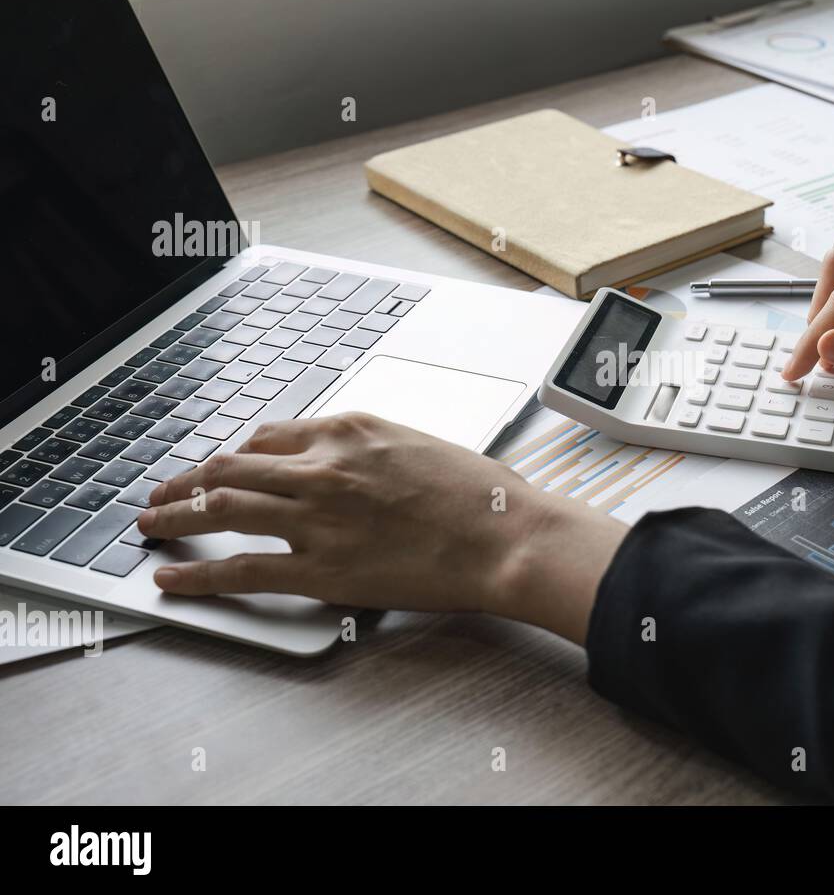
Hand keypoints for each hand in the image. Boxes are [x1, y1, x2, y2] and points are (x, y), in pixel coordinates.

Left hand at [137, 413, 627, 643]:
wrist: (507, 535)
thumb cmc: (484, 495)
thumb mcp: (424, 446)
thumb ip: (375, 450)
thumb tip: (354, 463)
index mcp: (351, 430)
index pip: (268, 437)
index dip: (234, 454)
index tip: (220, 465)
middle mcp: (323, 466)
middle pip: (231, 467)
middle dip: (188, 479)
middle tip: (164, 491)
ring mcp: (317, 517)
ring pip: (222, 509)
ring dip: (176, 516)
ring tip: (150, 524)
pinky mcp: (322, 569)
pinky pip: (240, 570)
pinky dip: (197, 576)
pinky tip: (172, 579)